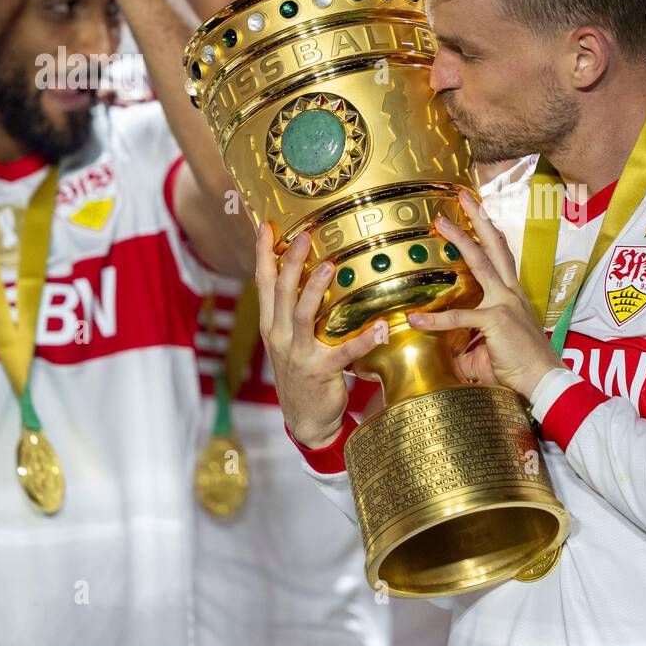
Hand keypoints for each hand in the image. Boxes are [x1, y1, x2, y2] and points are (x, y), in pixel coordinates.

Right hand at [255, 224, 388, 449]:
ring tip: (331, 266)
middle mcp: (279, 336)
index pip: (264, 283)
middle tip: (304, 235)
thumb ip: (294, 311)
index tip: (266, 225)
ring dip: (315, 289)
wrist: (305, 420)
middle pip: (282, 292)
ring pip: (303, 315)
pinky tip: (381, 327)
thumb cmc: (302, 373)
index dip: (263, 254)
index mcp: (271, 325)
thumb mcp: (289, 340)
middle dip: (291, 262)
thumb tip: (311, 273)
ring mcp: (298, 354)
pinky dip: (363, 339)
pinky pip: (344, 353)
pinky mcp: (320, 372)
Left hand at [407, 190, 562, 399]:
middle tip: (461, 197)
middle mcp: (511, 292)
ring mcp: (505, 303)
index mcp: (512, 296)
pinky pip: (460, 317)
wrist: (542, 381)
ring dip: (460, 239)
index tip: (477, 215)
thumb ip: (467, 348)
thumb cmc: (520, 367)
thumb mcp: (489, 352)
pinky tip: (415, 318)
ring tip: (441, 222)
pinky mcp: (496, 321)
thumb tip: (445, 355)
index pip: (501, 256)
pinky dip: (435, 318)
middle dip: (477, 219)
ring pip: (480, 262)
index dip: (488, 234)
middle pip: (493, 247)